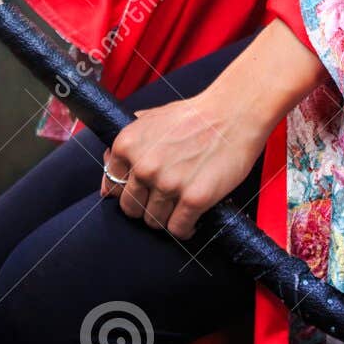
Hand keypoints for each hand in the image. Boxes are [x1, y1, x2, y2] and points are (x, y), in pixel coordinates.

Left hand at [100, 91, 269, 241]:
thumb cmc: (196, 115)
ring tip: (181, 206)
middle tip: (164, 200)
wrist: (234, 113)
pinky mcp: (194, 199)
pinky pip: (178, 230)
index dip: (127, 191)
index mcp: (127, 144)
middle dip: (146, 207)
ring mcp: (168, 184)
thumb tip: (109, 160)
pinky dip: (185, 229)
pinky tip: (193, 218)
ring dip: (167, 218)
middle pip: (131, 209)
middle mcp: (143, 166)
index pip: (112, 186)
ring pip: (154, 222)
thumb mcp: (154, 117)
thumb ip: (132, 138)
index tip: (141, 192)